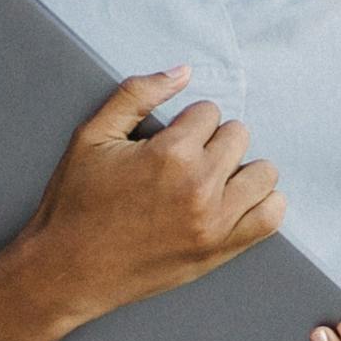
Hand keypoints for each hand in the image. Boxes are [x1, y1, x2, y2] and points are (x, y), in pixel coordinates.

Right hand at [1, 68, 280, 324]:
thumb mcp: (93, 136)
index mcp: (170, 154)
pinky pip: (271, 216)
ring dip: (240, 169)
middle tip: (184, 159)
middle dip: (213, 141)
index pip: (209, 112)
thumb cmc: (76, 201)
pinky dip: (262, 202)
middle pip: (238, 136)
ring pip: (263, 173)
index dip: (186, 121)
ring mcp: (215, 222)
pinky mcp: (221, 250)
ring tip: (211, 179)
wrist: (69, 269)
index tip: (167, 139)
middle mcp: (200, 187)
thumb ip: (137, 94)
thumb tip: (184, 71)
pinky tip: (234, 200)